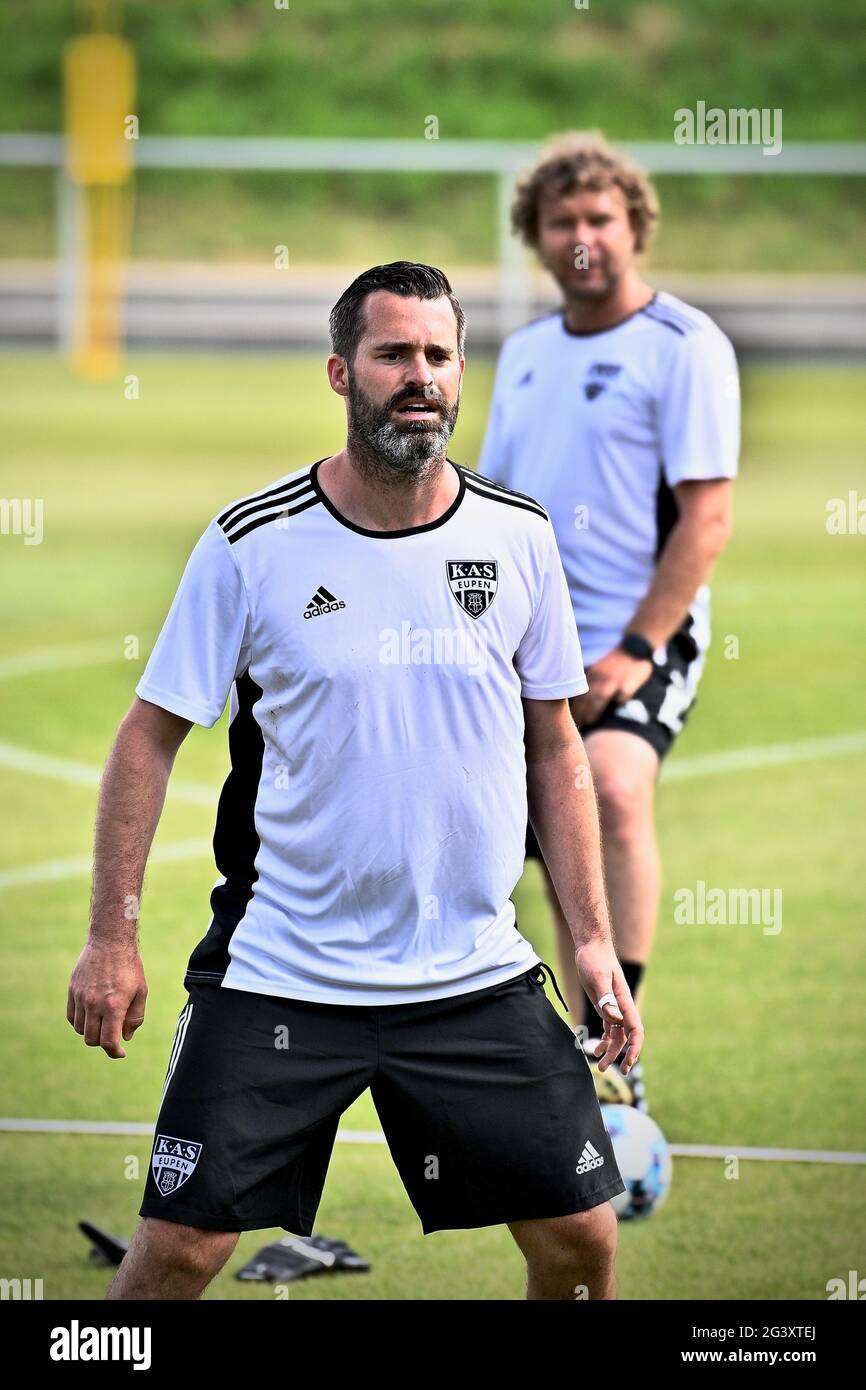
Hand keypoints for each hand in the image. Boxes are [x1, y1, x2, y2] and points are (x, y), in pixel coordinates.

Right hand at [67, 940, 147, 1059]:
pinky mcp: (72, 990)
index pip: (108, 1041)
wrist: (110, 941)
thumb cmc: (130, 967)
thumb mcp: (141, 991)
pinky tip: (91, 1015)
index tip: (119, 1052)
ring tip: (103, 1021)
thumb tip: (125, 1037)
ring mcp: (81, 997)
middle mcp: (94, 1004)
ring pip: (80, 1029)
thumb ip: (135, 1017)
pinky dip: (80, 1022)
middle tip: (113, 1034)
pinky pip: (71, 1016)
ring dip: (91, 1031)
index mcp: (114, 1006)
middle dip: (103, 1042)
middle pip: (92, 1039)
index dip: (114, 1052)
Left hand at [570, 646, 652, 728]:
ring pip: (600, 697)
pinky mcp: (629, 682)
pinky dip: (618, 704)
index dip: (575, 707)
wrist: (635, 647)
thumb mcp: (599, 668)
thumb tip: (581, 702)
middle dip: (581, 712)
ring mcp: (615, 679)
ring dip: (593, 711)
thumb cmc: (616, 662)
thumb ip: (592, 682)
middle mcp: (601, 676)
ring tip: (588, 722)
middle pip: (587, 697)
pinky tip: (615, 710)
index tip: (569, 718)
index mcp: (593, 673)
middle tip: (578, 724)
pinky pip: (622, 696)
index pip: (580, 692)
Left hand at [573, 940, 642, 1072]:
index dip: (634, 1048)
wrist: (591, 946)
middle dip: (622, 1055)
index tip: (628, 1063)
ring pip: (617, 1035)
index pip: (635, 1030)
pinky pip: (610, 1028)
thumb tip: (615, 1020)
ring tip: (599, 1065)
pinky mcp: (605, 1004)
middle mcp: (622, 1006)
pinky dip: (605, 1040)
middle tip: (612, 1070)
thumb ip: (606, 998)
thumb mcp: (597, 977)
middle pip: (627, 1037)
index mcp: (623, 1001)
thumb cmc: (594, 959)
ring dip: (611, 1050)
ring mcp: (614, 1006)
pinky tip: (596, 1048)